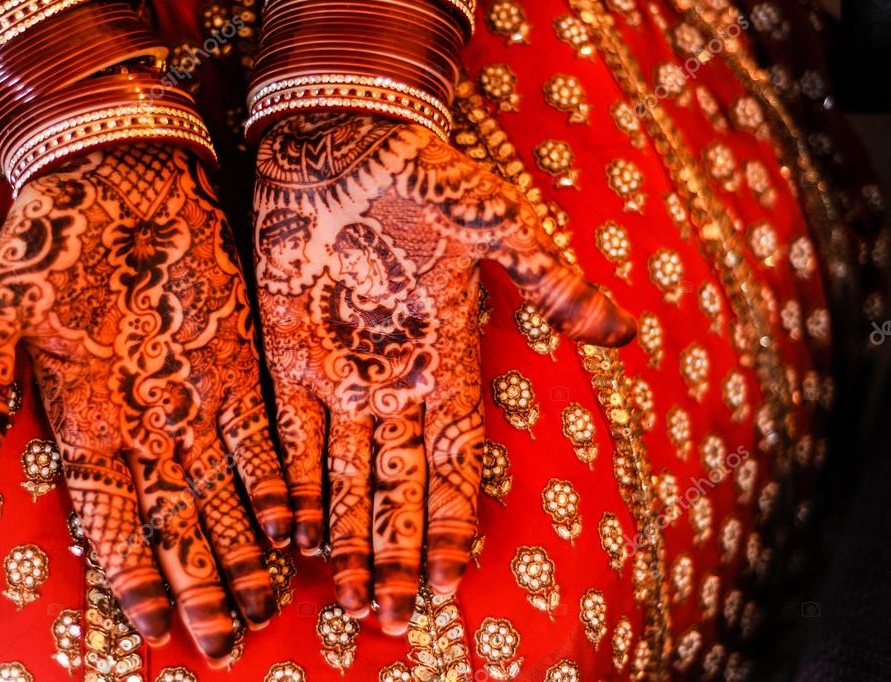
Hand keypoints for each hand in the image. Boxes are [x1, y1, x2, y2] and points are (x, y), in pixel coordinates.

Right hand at [0, 144, 291, 662]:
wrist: (118, 173)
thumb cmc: (50, 237)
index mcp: (84, 417)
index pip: (112, 516)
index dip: (133, 574)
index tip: (154, 631)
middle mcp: (146, 420)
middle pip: (177, 519)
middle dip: (201, 581)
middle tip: (228, 642)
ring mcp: (195, 394)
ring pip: (224, 489)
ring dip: (245, 547)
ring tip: (265, 604)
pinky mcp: (239, 361)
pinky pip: (261, 434)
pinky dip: (277, 480)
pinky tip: (295, 528)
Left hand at [253, 113, 635, 633]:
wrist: (341, 137)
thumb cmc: (425, 176)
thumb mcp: (498, 225)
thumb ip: (551, 281)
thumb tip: (622, 333)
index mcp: (447, 357)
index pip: (453, 460)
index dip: (451, 523)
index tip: (449, 585)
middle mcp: (393, 379)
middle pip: (397, 484)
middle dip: (396, 552)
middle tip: (390, 620)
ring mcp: (338, 370)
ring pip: (344, 472)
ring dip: (348, 535)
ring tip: (348, 598)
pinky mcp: (287, 351)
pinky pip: (288, 430)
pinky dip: (293, 481)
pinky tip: (296, 533)